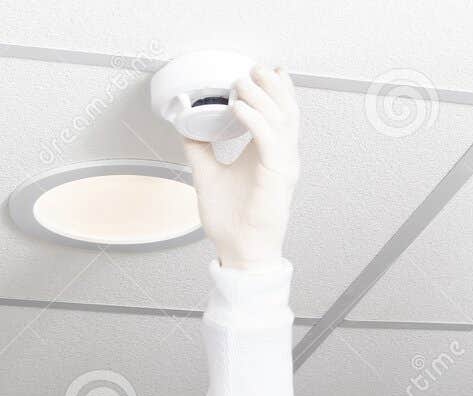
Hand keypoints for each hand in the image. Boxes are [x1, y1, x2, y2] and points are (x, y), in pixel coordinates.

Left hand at [185, 65, 300, 270]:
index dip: (277, 89)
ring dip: (262, 96)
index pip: (281, 114)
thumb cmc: (232, 221)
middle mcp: (281, 157)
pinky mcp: (278, 176)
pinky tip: (239, 108)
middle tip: (252, 69)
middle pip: (286, 110)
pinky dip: (255, 120)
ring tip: (241, 83)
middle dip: (271, 85)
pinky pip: (270, 140)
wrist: (239, 250)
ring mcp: (283, 166)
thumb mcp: (208, 173)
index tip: (263, 70)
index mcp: (270, 154)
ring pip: (281, 120)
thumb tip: (186, 124)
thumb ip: (200, 147)